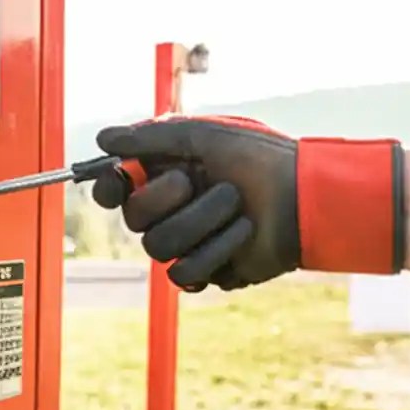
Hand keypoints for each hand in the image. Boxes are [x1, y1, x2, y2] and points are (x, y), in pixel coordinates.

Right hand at [90, 116, 301, 291]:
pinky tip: (243, 234)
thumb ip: (151, 136)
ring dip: (201, 221)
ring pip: (159, 247)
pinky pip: (185, 274)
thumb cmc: (259, 157)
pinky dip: (217, 251)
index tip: (119, 178)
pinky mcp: (207, 270)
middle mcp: (168, 209)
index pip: (114, 188)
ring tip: (237, 205)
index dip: (109, 187)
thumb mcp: (204, 135)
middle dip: (166, 197)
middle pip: (134, 218)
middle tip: (195, 179)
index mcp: (162, 175)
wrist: (305, 195)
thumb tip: (103, 139)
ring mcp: (187, 242)